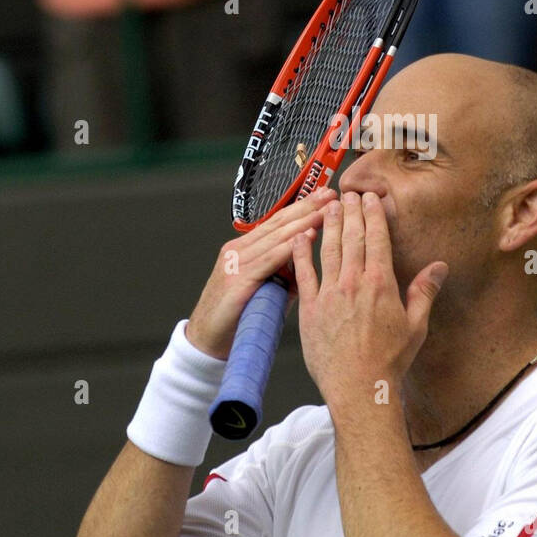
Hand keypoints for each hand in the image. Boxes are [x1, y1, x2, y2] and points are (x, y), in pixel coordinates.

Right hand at [186, 188, 337, 359]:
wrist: (206, 343)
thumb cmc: (236, 318)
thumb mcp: (263, 290)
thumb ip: (284, 275)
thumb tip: (310, 266)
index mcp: (244, 249)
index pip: (277, 222)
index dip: (301, 207)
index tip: (325, 195)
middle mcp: (238, 251)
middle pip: (277, 223)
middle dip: (306, 207)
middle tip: (330, 193)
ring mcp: (235, 264)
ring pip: (274, 237)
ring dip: (302, 222)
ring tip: (325, 210)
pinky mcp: (236, 282)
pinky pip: (266, 261)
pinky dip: (287, 248)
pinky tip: (304, 237)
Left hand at [291, 191, 447, 414]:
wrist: (359, 387)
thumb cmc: (389, 360)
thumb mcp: (416, 325)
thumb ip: (424, 291)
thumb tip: (439, 267)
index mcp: (381, 283)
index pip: (376, 238)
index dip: (373, 215)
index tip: (370, 198)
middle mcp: (354, 282)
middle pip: (352, 237)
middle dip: (351, 212)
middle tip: (348, 193)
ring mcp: (329, 293)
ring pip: (328, 249)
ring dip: (330, 224)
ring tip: (329, 206)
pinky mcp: (309, 308)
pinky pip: (303, 272)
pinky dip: (300, 252)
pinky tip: (299, 236)